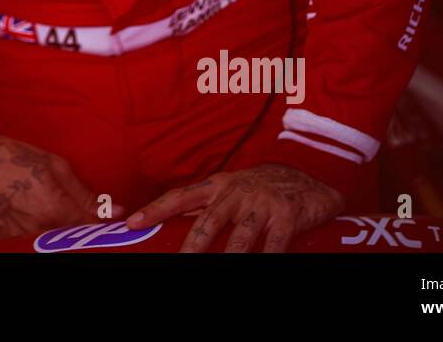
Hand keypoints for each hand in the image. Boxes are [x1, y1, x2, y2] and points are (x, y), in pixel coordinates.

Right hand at [0, 135, 118, 242]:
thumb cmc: (14, 156)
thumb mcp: (54, 165)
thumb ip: (85, 193)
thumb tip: (116, 210)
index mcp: (55, 209)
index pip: (89, 229)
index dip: (100, 225)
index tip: (107, 221)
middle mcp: (39, 229)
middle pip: (69, 240)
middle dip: (76, 230)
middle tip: (72, 215)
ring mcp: (17, 238)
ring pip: (47, 243)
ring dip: (53, 233)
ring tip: (48, 214)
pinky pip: (24, 243)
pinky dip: (31, 234)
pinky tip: (29, 218)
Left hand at [125, 163, 344, 252]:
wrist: (310, 171)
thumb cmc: (262, 184)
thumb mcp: (231, 187)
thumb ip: (206, 203)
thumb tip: (171, 218)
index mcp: (218, 185)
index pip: (180, 197)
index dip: (155, 209)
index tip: (132, 222)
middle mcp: (237, 192)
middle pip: (208, 221)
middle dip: (191, 245)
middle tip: (179, 261)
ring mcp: (262, 203)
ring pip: (239, 236)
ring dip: (228, 257)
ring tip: (215, 270)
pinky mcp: (286, 215)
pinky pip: (274, 243)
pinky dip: (266, 258)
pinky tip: (260, 266)